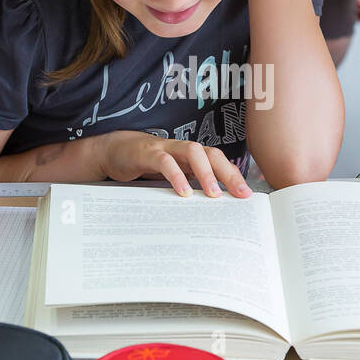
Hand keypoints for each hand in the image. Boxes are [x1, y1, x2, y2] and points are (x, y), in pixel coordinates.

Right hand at [96, 131, 251, 197]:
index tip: (247, 195)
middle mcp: (182, 149)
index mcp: (190, 156)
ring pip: (193, 152)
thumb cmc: (146, 165)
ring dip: (206, 173)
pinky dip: (176, 175)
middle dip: (228, 173)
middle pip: (212, 154)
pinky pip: (165, 162)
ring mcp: (165, 149)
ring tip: (213, 194)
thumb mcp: (170, 177)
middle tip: (240, 194)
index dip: (233, 175)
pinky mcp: (147, 153)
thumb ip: (188, 187)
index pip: (218, 161)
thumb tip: (208, 210)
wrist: (113, 151)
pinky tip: (183, 192)